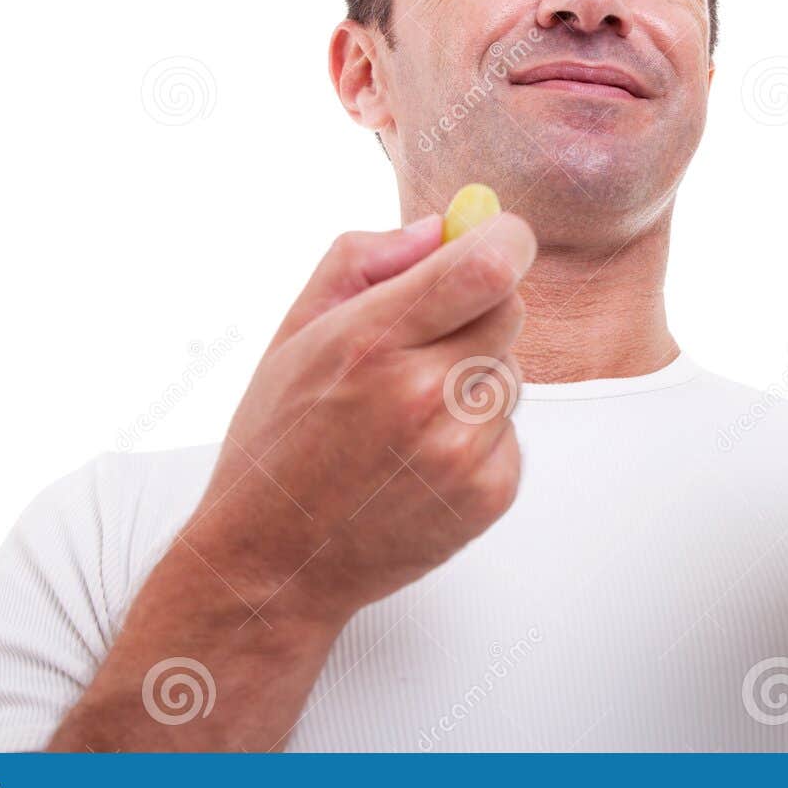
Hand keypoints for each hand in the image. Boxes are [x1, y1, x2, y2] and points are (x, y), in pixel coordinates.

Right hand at [185, 210, 536, 625]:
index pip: (489, 268)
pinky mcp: (490, 494)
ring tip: (409, 412)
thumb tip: (442, 227)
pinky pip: (512, 429)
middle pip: (510, 310)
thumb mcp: (297, 329)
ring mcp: (463, 451)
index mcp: (373, 342)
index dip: (504, 240)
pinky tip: (422, 456)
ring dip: (475, 376)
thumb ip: (367, 259)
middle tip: (423, 342)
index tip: (495, 238)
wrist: (275, 561)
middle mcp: (425, 396)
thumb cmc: (281, 440)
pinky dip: (479, 433)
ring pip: (510, 371)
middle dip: (477, 310)